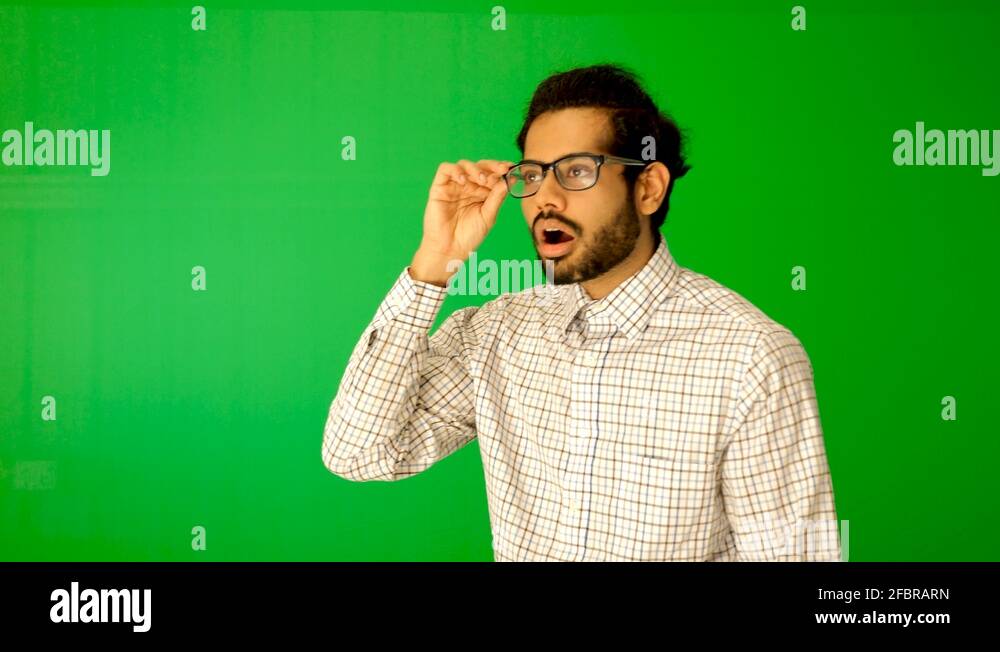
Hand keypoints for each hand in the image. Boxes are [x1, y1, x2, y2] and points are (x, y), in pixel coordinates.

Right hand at [410, 159, 514, 285]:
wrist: (450, 249)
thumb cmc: (469, 236)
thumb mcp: (488, 216)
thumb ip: (496, 198)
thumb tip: (506, 180)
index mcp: (482, 193)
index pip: (492, 175)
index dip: (501, 170)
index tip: (511, 169)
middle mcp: (469, 187)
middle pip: (480, 166)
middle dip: (492, 166)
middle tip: (501, 170)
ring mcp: (454, 186)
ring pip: (464, 165)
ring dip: (475, 169)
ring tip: (483, 180)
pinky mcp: (439, 187)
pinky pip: (445, 170)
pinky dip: (455, 170)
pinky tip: (464, 180)